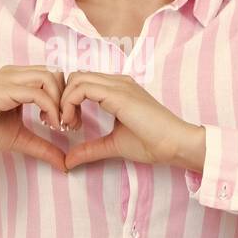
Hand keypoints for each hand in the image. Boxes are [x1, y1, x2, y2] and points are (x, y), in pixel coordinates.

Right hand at [0, 65, 76, 172]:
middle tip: (66, 124)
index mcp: (20, 79)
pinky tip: (49, 124)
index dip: (66, 98)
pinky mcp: (2, 89)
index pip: (55, 77)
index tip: (66, 123)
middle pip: (56, 74)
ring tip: (57, 125)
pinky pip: (36, 93)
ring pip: (49, 78)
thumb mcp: (20, 139)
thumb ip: (43, 147)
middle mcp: (15, 74)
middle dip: (67, 98)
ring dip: (60, 102)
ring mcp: (8, 78)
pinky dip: (49, 108)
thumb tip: (65, 162)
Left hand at [59, 70, 204, 171]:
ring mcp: (118, 85)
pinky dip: (70, 104)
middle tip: (65, 124)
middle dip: (63, 98)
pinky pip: (82, 88)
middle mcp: (117, 82)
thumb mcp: (113, 145)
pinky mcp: (118, 94)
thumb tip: (69, 160)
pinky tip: (73, 123)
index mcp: (117, 89)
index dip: (69, 101)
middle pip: (76, 77)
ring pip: (77, 79)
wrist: (174, 143)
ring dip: (65, 101)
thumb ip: (90, 149)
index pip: (83, 82)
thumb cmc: (151, 142)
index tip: (70, 126)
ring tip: (69, 125)